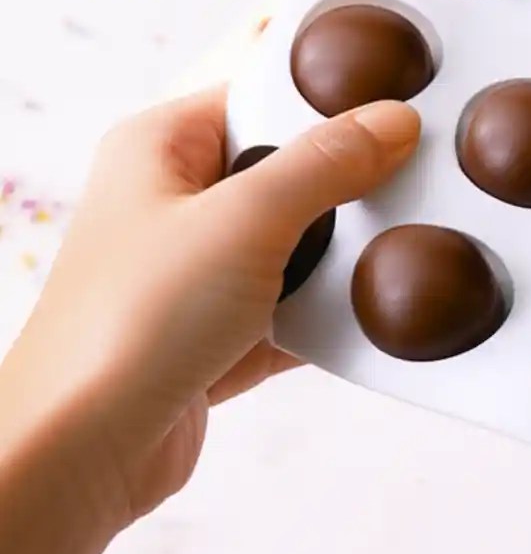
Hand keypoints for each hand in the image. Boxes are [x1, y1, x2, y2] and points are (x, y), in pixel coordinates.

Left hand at [0, 88, 419, 553]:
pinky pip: (298, 308)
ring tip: (411, 251)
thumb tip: (393, 119)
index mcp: (161, 147)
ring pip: (300, 245)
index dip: (331, 100)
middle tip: (425, 184)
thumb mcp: (244, 220)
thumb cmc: (129, 324)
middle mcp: (177, 203)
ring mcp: (199, 272)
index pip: (261, 98)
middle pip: (291, 172)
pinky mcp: (220, 333)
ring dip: (347, 259)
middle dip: (353, 187)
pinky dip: (334, 316)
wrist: (81, 454)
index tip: (408, 103)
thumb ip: (325, 164)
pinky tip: (381, 317)